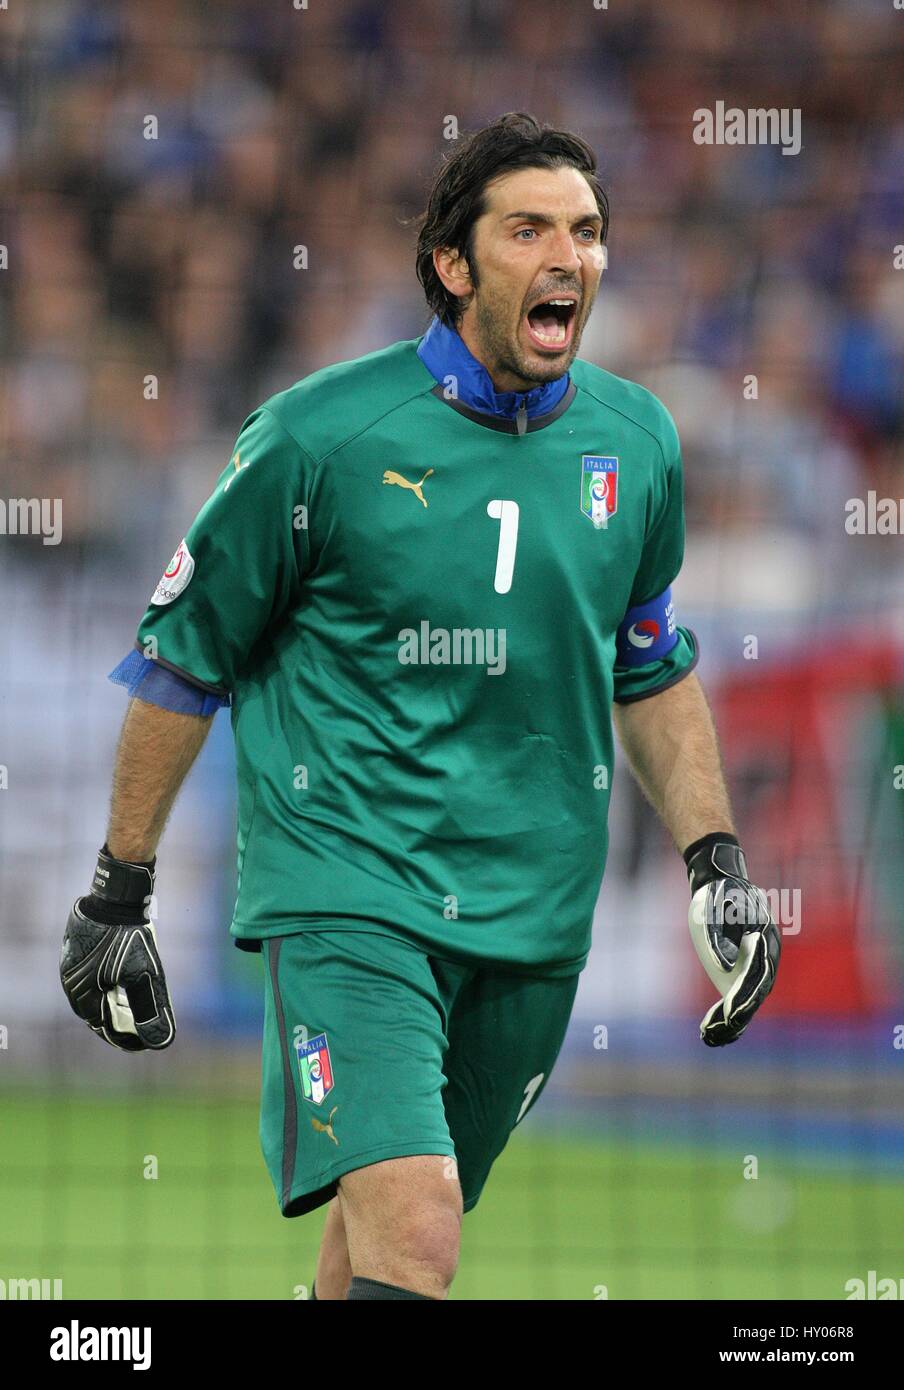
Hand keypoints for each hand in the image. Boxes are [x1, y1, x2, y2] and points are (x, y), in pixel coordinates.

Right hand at [60, 848, 175, 1050]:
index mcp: (79, 991)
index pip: (103, 1026)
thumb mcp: (144, 974)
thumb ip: (151, 1010)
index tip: (146, 1044)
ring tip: (136, 1013)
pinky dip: (111, 987)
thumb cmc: (129, 934)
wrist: (117, 894)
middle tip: (141, 1033)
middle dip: (120, 1023)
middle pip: (96, 1012)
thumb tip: (161, 1043)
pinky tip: (125, 985)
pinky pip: (94, 976)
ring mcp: (73, 962)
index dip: (126, 1038)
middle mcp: (71, 979)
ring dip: (115, 1005)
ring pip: (95, 994)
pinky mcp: (81, 947)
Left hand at [685, 837, 780, 1046]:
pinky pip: (745, 992)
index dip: (744, 997)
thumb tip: (724, 967)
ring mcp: (760, 960)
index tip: (730, 1015)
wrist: (723, 880)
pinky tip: (715, 1030)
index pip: (757, 975)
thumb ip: (718, 937)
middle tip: (719, 1033)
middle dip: (740, 1014)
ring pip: (753, 995)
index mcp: (763, 937)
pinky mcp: (748, 966)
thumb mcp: (712, 909)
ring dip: (735, 1019)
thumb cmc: (716, 894)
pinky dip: (732, 1011)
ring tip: (713, 1036)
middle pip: (758, 990)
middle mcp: (767, 952)